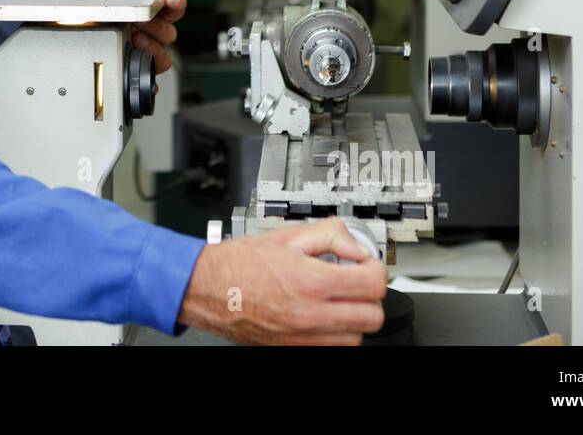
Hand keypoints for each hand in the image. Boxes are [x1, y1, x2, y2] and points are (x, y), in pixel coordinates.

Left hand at [83, 0, 184, 74]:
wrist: (91, 37)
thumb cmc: (105, 17)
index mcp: (152, 13)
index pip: (172, 7)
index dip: (175, 2)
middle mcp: (156, 34)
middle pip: (169, 32)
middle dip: (157, 26)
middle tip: (142, 20)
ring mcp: (150, 52)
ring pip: (163, 54)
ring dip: (152, 46)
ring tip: (136, 39)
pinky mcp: (142, 69)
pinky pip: (151, 73)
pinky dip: (146, 69)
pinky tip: (135, 63)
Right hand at [177, 217, 386, 344]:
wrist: (206, 288)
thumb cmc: (239, 262)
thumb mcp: (287, 235)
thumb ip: (329, 235)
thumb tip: (357, 247)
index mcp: (311, 282)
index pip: (373, 284)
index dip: (375, 269)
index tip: (366, 264)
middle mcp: (310, 314)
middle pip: (372, 316)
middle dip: (370, 296)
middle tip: (356, 280)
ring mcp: (302, 336)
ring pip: (356, 338)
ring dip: (355, 317)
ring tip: (339, 298)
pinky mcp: (293, 348)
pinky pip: (332, 347)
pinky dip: (335, 333)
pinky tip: (323, 314)